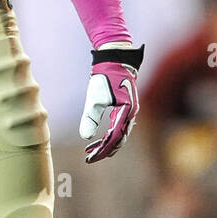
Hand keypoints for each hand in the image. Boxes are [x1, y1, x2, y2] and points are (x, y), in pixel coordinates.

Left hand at [80, 43, 144, 162]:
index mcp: (127, 112)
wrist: (115, 60)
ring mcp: (130, 111)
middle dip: (104, 150)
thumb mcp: (95, 97)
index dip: (102, 150)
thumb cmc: (105, 77)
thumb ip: (91, 118)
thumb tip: (85, 138)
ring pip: (119, 134)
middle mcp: (131, 114)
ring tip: (91, 150)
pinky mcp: (126, 108)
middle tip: (89, 158)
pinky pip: (119, 126)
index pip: (114, 138)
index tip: (89, 158)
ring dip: (106, 143)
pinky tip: (99, 138)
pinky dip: (109, 134)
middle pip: (119, 139)